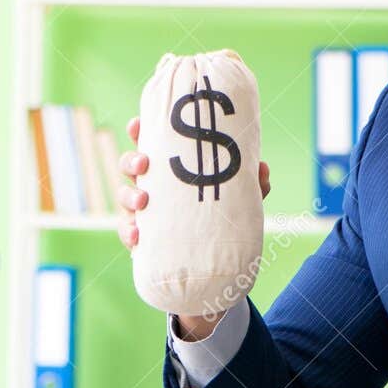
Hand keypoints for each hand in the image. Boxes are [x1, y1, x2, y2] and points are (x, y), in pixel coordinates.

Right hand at [118, 115, 270, 340]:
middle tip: (144, 164)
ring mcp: (145, 212)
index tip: (137, 124)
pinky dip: (129, 233)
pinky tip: (137, 235)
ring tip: (142, 201)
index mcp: (171, 169)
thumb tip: (262, 168)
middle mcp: (153, 187)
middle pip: (131, 166)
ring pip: (125, 198)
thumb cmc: (223, 218)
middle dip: (131, 161)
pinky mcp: (144, 239)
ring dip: (129, 196)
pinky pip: (128, 234)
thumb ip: (252, 185)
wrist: (215, 263)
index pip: (150, 144)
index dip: (138, 131)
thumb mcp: (241, 201)